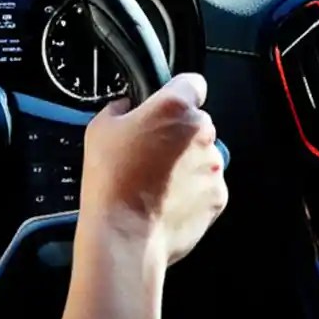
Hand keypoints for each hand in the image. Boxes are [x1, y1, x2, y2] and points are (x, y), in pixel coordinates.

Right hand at [78, 73, 227, 264]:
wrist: (124, 235)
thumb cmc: (111, 183)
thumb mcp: (100, 129)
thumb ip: (120, 107)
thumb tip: (126, 107)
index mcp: (174, 108)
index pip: (192, 83)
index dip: (179, 92)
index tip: (168, 105)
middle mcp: (202, 132)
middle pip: (197, 122)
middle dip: (178, 134)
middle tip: (151, 152)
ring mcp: (214, 165)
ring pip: (203, 155)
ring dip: (186, 163)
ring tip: (156, 182)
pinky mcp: (218, 195)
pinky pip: (208, 184)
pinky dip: (193, 190)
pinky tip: (166, 200)